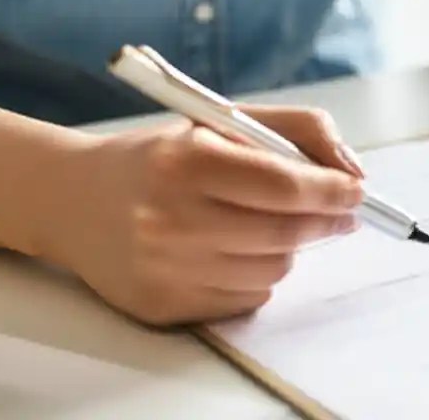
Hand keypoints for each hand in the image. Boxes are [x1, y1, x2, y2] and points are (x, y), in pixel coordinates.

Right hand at [41, 106, 364, 325]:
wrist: (72, 200)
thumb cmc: (162, 157)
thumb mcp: (221, 122)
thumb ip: (297, 130)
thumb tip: (353, 171)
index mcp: (186, 160)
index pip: (284, 185)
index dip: (331, 190)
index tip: (356, 190)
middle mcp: (170, 218)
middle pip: (285, 233)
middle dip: (326, 221)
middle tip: (341, 212)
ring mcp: (164, 268)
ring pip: (272, 271)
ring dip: (288, 248)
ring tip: (267, 225)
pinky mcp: (161, 305)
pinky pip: (244, 299)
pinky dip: (255, 276)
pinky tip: (232, 251)